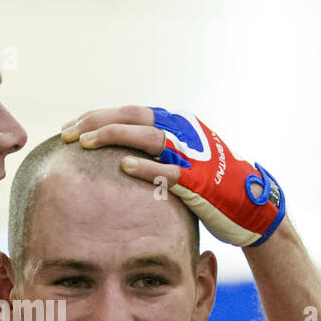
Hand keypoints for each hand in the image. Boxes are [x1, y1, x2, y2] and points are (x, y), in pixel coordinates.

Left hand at [61, 105, 284, 247]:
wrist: (253, 207)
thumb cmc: (210, 188)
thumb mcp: (179, 161)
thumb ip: (152, 154)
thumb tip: (112, 158)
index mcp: (176, 124)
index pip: (129, 113)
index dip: (97, 117)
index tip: (68, 128)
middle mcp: (185, 132)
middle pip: (135, 117)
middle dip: (97, 122)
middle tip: (67, 134)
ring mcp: (195, 154)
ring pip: (151, 136)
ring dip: (115, 136)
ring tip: (86, 143)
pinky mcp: (202, 181)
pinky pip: (171, 171)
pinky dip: (147, 167)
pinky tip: (123, 167)